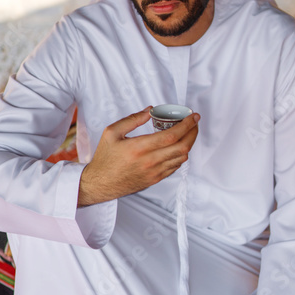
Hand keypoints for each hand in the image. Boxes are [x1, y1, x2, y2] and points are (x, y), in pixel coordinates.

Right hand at [77, 107, 198, 205]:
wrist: (100, 183)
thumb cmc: (105, 158)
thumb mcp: (112, 132)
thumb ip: (132, 119)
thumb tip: (150, 110)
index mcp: (139, 148)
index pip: (171, 136)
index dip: (186, 125)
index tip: (193, 117)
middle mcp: (150, 161)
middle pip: (182, 147)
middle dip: (193, 132)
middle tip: (194, 122)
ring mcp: (154, 172)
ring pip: (181, 158)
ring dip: (188, 143)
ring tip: (187, 132)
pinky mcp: (155, 179)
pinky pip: (175, 166)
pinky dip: (180, 155)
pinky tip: (177, 146)